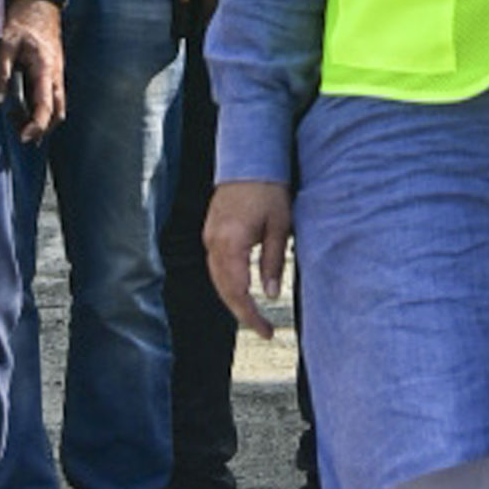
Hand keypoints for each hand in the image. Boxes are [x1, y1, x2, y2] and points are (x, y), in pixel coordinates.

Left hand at [0, 0, 64, 141]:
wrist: (38, 2)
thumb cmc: (20, 22)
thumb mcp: (4, 46)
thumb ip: (1, 74)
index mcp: (45, 69)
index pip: (46, 106)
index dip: (36, 126)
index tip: (24, 139)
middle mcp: (56, 74)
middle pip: (58, 113)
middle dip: (42, 129)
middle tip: (18, 133)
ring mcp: (57, 73)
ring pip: (57, 106)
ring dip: (41, 119)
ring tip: (15, 118)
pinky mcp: (53, 71)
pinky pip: (52, 97)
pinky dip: (41, 109)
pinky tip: (21, 108)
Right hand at [205, 178, 291, 333]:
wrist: (250, 157)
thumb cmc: (269, 189)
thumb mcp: (279, 226)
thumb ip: (272, 262)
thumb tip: (270, 295)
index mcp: (230, 243)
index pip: (237, 292)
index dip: (251, 316)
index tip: (266, 331)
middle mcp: (213, 242)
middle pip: (223, 289)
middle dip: (242, 312)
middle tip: (263, 329)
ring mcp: (208, 236)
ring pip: (217, 279)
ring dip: (233, 299)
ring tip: (254, 314)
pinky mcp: (210, 230)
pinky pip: (216, 265)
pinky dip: (228, 282)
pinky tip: (242, 289)